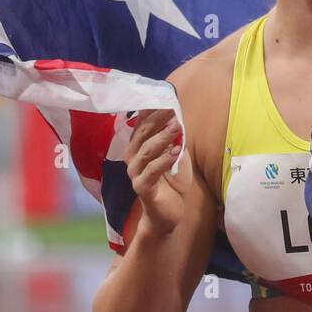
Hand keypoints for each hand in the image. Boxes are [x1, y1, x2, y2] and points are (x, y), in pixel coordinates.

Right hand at [125, 108, 191, 234]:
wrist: (169, 213)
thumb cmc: (171, 182)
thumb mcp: (177, 155)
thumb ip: (176, 138)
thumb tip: (178, 117)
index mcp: (138, 146)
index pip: (142, 124)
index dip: (152, 111)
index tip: (165, 97)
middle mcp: (133, 157)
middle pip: (142, 134)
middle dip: (158, 120)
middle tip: (172, 110)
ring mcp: (135, 172)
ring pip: (146, 151)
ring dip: (162, 137)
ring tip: (177, 127)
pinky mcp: (142, 188)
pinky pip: (152, 171)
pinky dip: (164, 160)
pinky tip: (176, 152)